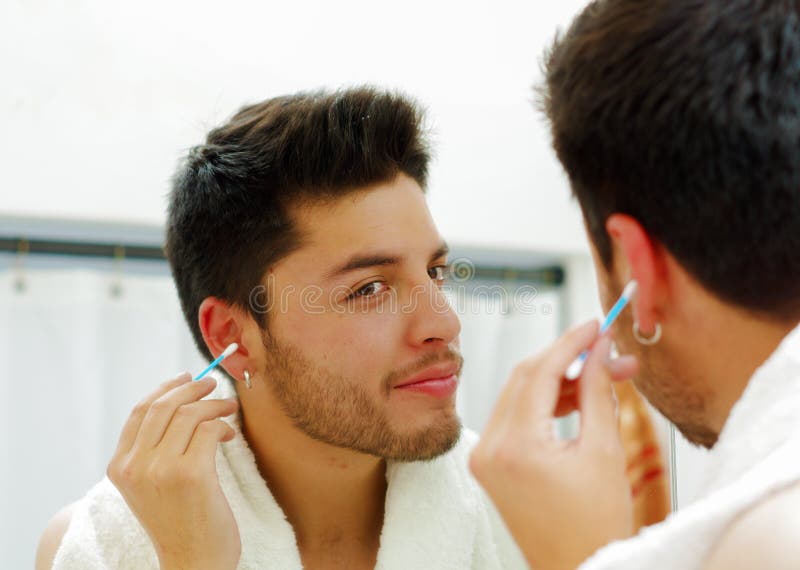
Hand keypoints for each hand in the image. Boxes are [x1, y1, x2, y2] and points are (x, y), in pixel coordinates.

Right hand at [106, 373, 240, 569]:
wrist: (192, 562)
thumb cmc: (178, 522)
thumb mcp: (150, 486)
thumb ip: (153, 451)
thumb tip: (179, 403)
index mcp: (119, 467)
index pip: (139, 412)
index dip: (164, 389)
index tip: (186, 378)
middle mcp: (135, 467)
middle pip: (163, 406)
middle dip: (192, 388)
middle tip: (214, 384)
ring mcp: (162, 470)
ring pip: (189, 414)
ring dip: (214, 405)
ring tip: (229, 409)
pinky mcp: (192, 475)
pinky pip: (209, 430)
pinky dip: (223, 426)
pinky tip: (229, 437)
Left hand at [469, 321, 635, 569]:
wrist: (578, 569)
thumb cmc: (596, 526)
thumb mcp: (604, 452)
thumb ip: (598, 392)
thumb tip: (600, 349)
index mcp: (515, 447)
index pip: (539, 372)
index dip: (570, 342)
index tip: (595, 325)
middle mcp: (489, 447)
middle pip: (524, 377)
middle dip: (566, 358)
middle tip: (605, 348)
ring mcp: (484, 456)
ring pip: (519, 393)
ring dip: (557, 379)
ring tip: (603, 374)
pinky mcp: (489, 462)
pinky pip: (515, 415)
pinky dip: (543, 401)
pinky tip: (576, 395)